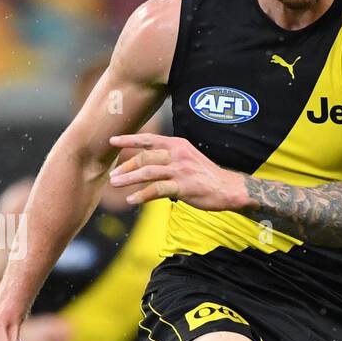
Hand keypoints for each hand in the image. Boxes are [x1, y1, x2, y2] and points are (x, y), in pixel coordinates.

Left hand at [108, 133, 246, 210]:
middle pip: (145, 157)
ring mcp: (181, 171)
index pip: (149, 139)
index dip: (129, 139)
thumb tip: (147, 163)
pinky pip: (157, 190)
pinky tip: (131, 200)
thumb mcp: (188, 158)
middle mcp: (178, 154)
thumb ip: (169, 157)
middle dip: (126, 165)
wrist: (229, 189)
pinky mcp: (183, 187)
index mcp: (178, 145)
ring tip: (114, 183)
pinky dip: (142, 195)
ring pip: (148, 172)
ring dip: (129, 178)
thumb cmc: (206, 176)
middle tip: (113, 175)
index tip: (112, 141)